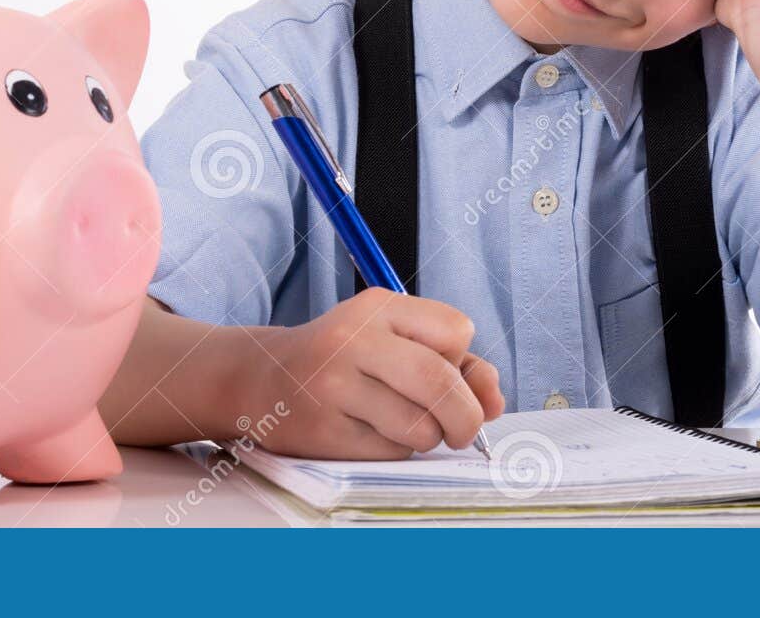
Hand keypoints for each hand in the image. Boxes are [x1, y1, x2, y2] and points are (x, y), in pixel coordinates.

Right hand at [244, 288, 504, 459]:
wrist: (264, 379)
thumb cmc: (348, 361)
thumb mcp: (396, 341)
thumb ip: (456, 364)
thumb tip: (495, 402)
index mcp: (379, 306)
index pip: (456, 331)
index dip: (462, 358)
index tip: (446, 368)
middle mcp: (354, 339)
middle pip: (439, 382)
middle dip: (466, 416)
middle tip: (462, 430)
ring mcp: (334, 385)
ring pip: (419, 426)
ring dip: (427, 437)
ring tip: (403, 425)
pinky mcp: (324, 430)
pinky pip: (389, 452)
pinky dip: (395, 451)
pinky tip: (370, 433)